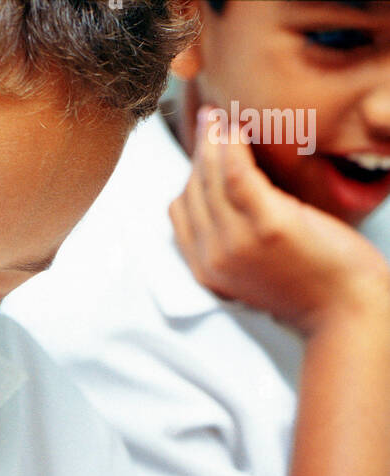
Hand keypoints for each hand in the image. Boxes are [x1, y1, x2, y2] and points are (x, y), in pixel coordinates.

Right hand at [169, 107, 389, 334]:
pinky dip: (233, 144)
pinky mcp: (267, 225)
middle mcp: (215, 259)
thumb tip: (230, 201)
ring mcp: (238, 242)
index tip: (202, 149)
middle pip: (192, 190)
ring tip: (221, 117)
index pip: (180, 213)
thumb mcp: (257, 270)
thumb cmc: (310, 288)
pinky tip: (239, 127)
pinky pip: (236, 172)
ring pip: (209, 177)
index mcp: (208, 272)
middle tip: (209, 121)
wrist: (344, 310)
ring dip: (212, 140)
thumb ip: (236, 241)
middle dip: (198, 151)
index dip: (188, 176)